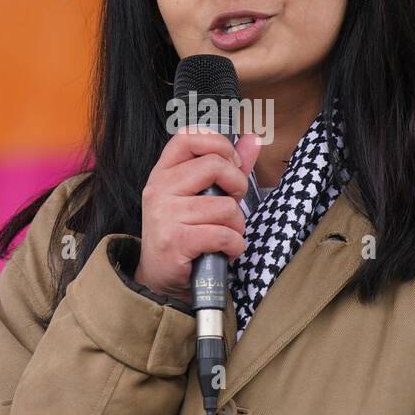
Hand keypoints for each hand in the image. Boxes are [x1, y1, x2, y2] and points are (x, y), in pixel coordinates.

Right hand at [133, 127, 261, 301]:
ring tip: (226, 235)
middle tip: (232, 206)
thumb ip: (228, 166)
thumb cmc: (185, 232)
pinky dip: (234, 246)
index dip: (218, 145)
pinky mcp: (175, 241)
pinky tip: (225, 251)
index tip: (230, 166)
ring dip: (236, 226)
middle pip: (214, 165)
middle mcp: (159, 189)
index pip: (188, 137)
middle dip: (237, 186)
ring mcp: (165, 215)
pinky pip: (223, 234)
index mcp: (164, 172)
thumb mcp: (202, 195)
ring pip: (224, 206)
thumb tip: (254, 138)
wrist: (160, 278)